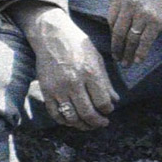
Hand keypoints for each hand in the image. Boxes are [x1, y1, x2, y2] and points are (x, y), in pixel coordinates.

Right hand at [12, 1, 115, 129]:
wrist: (52, 36)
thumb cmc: (78, 45)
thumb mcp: (97, 59)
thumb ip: (106, 81)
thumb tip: (115, 101)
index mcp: (90, 72)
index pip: (102, 102)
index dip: (108, 110)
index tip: (108, 110)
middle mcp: (74, 82)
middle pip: (88, 113)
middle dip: (97, 123)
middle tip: (102, 123)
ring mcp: (58, 88)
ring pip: (72, 117)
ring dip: (82, 125)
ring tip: (88, 124)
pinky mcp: (46, 91)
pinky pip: (55, 113)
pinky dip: (65, 121)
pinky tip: (72, 120)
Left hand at [109, 0, 161, 65]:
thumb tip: (121, 21)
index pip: (111, 18)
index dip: (112, 33)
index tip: (116, 41)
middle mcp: (130, 3)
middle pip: (118, 31)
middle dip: (117, 47)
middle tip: (116, 57)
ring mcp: (143, 12)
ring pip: (131, 39)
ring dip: (127, 54)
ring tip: (126, 63)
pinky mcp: (157, 21)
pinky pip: (145, 41)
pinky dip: (141, 53)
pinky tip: (138, 60)